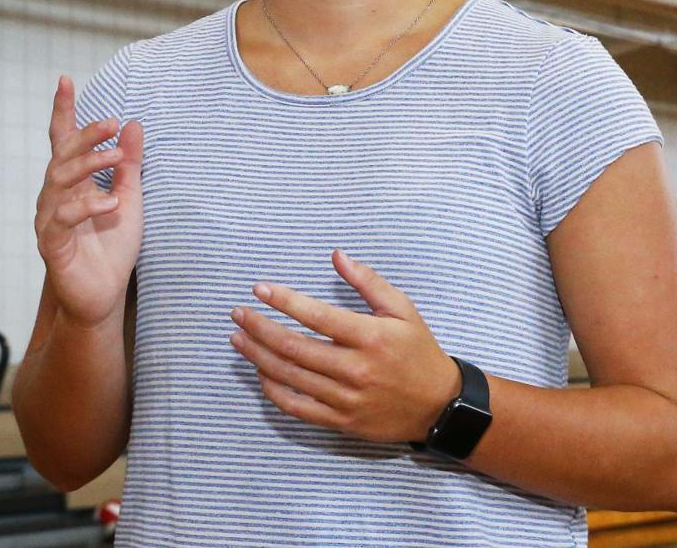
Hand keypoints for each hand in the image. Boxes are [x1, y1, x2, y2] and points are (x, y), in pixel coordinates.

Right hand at [35, 75, 143, 329]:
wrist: (104, 297)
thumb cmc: (113, 248)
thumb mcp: (130, 198)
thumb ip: (129, 165)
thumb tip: (134, 125)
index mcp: (71, 183)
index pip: (62, 141)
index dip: (62, 111)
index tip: (65, 80)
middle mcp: (54, 197)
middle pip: (62, 156)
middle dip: (85, 135)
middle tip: (111, 123)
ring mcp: (49, 221)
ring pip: (59, 181)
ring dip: (87, 165)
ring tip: (114, 156)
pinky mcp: (52, 246)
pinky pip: (62, 219)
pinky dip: (85, 206)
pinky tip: (109, 202)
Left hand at [229, 249, 461, 443]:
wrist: (438, 406)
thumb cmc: (418, 351)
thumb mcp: (402, 309)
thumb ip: (367, 281)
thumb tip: (336, 255)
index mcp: (371, 337)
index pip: (317, 316)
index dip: (284, 300)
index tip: (259, 288)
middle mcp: (356, 369)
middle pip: (294, 347)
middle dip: (259, 328)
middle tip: (238, 313)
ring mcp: (346, 399)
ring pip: (290, 376)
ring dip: (258, 356)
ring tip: (238, 339)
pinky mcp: (341, 422)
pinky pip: (297, 408)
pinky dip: (274, 390)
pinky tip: (260, 373)